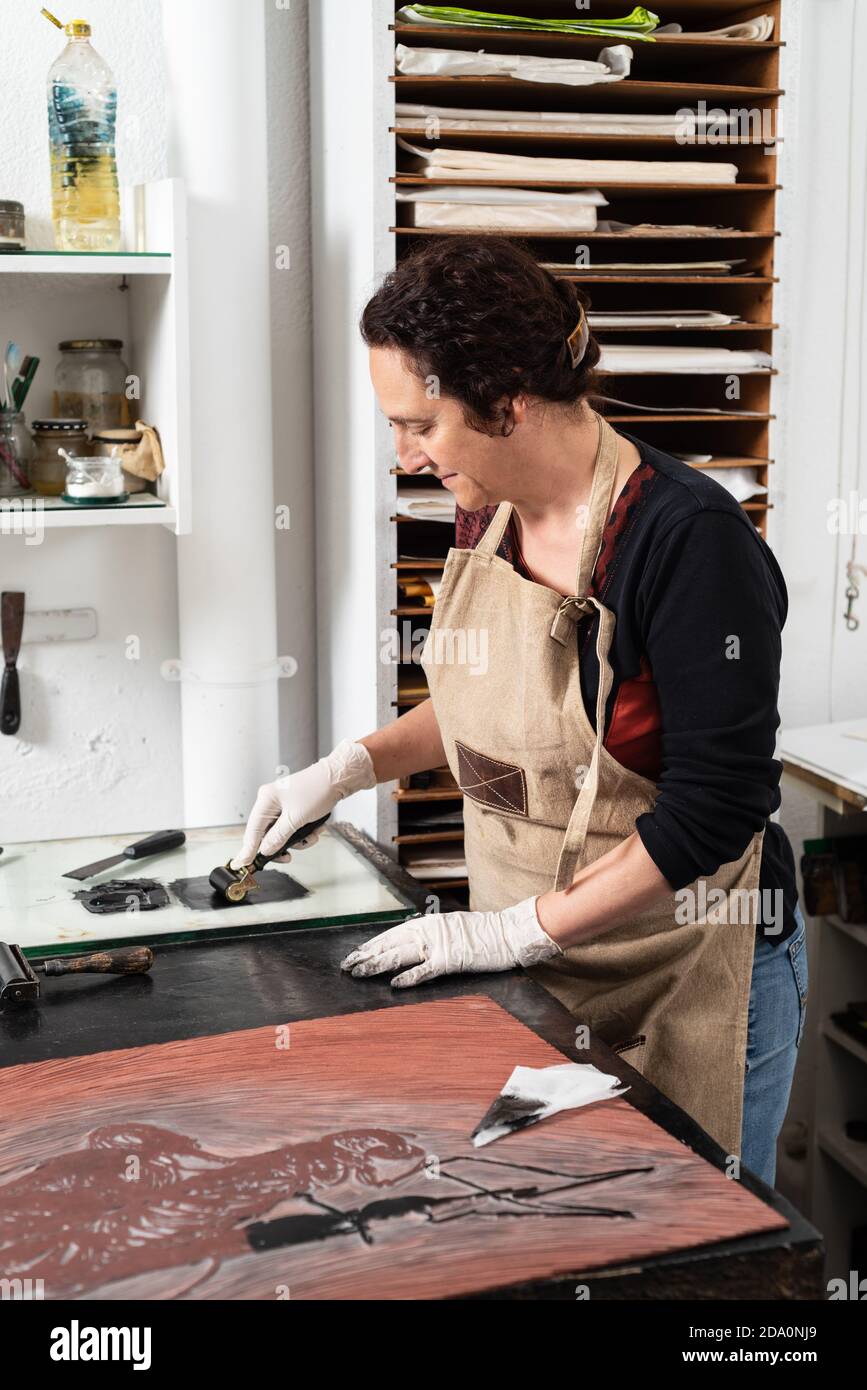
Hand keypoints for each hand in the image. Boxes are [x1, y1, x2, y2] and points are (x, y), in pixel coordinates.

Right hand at [231, 739, 375, 867]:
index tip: (244, 863)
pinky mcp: (293, 807)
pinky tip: (316, 829)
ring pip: (282, 832)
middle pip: (267, 833)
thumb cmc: (317, 791)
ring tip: (312, 836)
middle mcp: (271, 801)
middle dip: (281, 845)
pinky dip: (304, 832)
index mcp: (266, 800)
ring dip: (297, 839)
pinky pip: (292, 826)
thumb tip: (265, 850)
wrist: (338, 778)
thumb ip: (278, 837)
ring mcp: (282, 804)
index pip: (252, 830)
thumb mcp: (296, 819)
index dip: (248, 849)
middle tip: (287, 857)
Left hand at [340, 896, 561, 987]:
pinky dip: (408, 977)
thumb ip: (430, 934)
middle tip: (346, 966)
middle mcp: (428, 931)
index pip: (391, 934)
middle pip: (389, 943)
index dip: (372, 944)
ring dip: (377, 964)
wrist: (507, 934)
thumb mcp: (450, 928)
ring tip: (359, 973)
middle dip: (366, 955)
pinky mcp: (450, 960)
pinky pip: (425, 970)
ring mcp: (438, 945)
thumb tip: (411, 943)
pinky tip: (393, 984)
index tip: (355, 953)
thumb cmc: (481, 934)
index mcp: (427, 923)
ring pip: (400, 955)